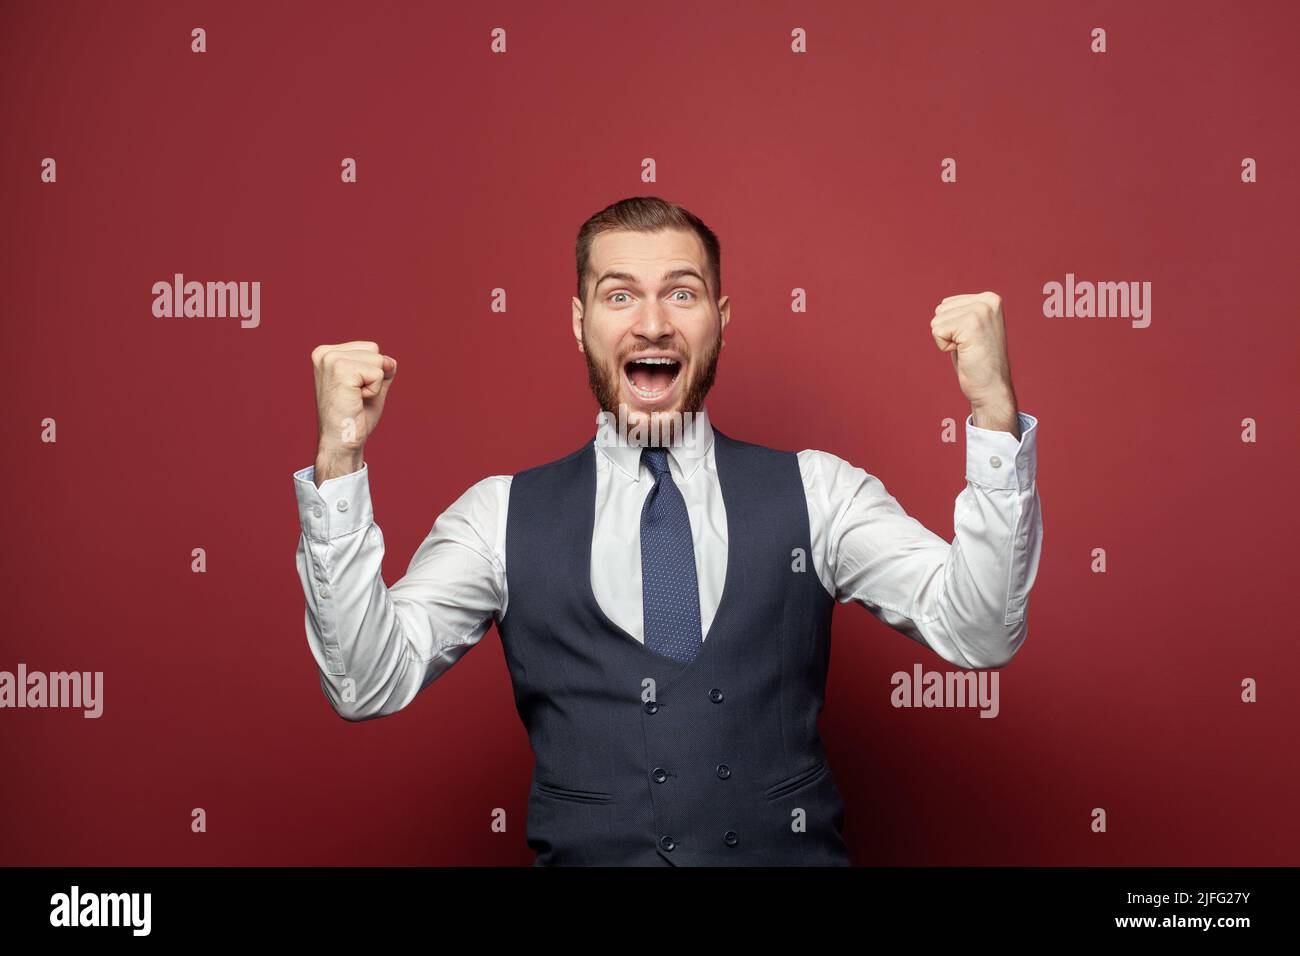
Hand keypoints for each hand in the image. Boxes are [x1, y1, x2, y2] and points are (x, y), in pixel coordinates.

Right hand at [311, 341, 396, 481]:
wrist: (342, 442)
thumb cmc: (354, 416)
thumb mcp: (370, 384)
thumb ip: (380, 367)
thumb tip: (390, 361)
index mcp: (327, 353)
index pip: (370, 348)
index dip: (372, 372)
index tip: (354, 391)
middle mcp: (325, 353)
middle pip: (374, 350)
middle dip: (374, 376)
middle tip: (355, 396)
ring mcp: (331, 359)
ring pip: (378, 360)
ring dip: (375, 384)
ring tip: (355, 398)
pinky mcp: (340, 370)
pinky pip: (378, 372)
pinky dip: (374, 390)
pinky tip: (356, 400)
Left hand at [930, 291, 1016, 413]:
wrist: (991, 387)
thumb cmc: (977, 362)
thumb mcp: (971, 329)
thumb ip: (961, 313)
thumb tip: (942, 306)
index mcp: (989, 298)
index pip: (946, 305)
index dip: (951, 327)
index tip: (971, 340)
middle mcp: (988, 300)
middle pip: (940, 310)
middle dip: (947, 332)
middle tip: (969, 347)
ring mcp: (981, 311)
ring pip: (937, 320)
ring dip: (947, 340)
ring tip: (967, 350)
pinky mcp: (971, 324)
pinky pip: (937, 331)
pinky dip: (944, 346)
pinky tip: (964, 353)